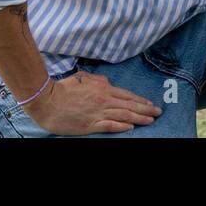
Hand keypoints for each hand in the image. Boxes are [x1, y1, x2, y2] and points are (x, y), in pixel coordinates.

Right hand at [22, 70, 160, 134]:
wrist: (47, 100)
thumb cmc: (64, 88)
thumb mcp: (83, 78)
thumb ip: (98, 80)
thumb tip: (108, 82)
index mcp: (103, 88)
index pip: (127, 95)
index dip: (140, 100)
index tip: (151, 104)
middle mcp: (104, 100)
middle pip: (129, 105)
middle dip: (146, 109)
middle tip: (158, 112)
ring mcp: (97, 112)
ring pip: (123, 115)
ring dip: (138, 118)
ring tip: (150, 120)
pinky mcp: (90, 124)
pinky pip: (109, 125)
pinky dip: (121, 126)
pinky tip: (130, 127)